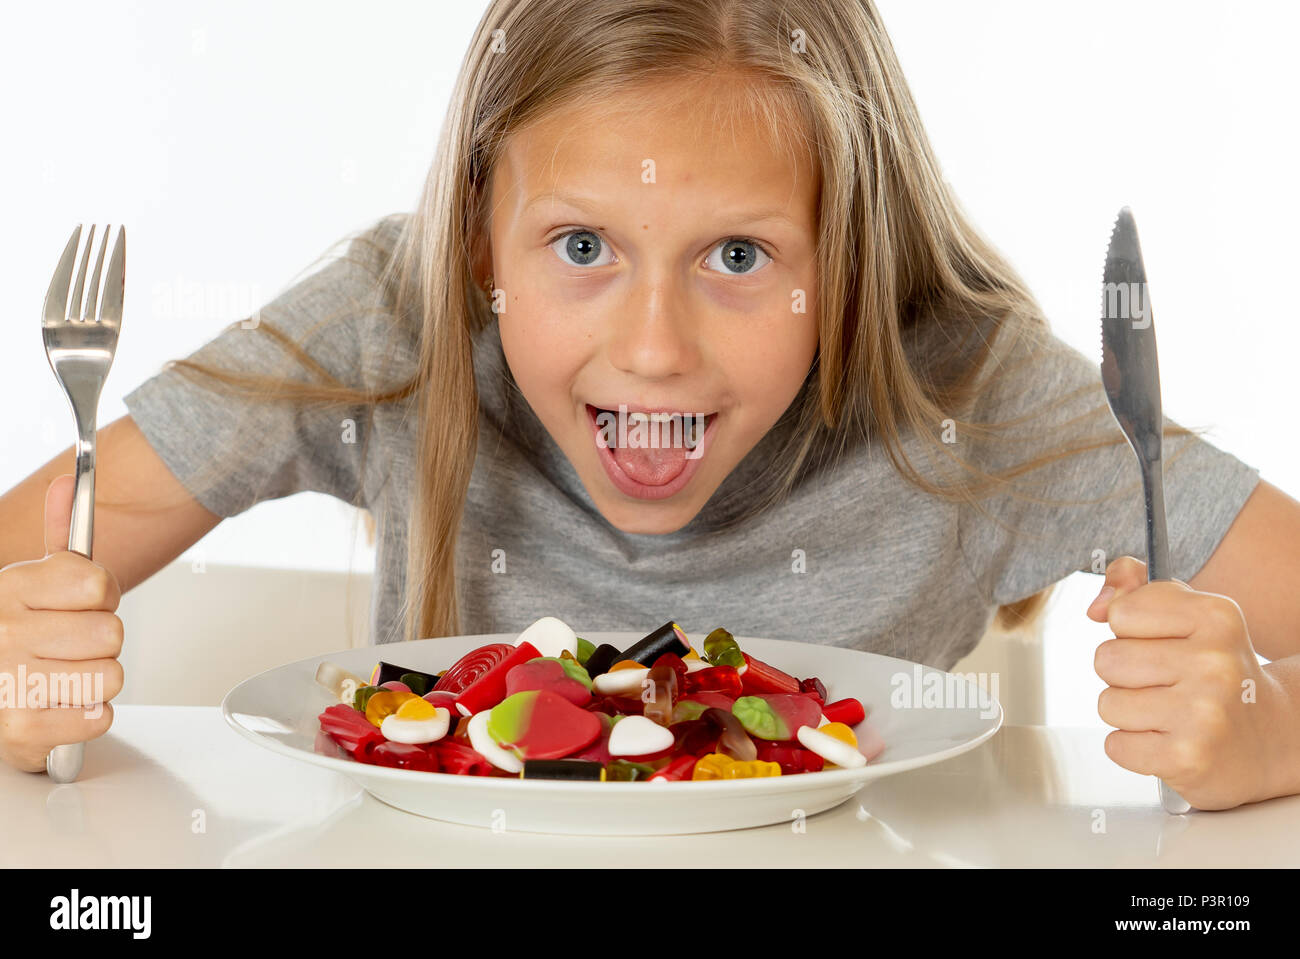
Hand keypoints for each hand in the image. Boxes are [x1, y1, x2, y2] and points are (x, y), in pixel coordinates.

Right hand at [0, 475, 122, 771]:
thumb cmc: (15, 636)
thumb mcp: (32, 581)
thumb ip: (59, 533)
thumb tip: (68, 482)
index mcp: (12, 588)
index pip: (97, 584)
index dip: (103, 596)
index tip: (84, 602)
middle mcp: (6, 632)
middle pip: (111, 634)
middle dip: (101, 642)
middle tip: (70, 645)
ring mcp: (10, 681)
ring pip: (110, 676)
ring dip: (96, 680)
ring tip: (64, 675)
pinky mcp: (20, 728)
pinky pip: (97, 717)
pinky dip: (86, 715)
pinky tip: (60, 704)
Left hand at [1087, 555, 1286, 808]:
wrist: (1268, 736)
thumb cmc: (1215, 673)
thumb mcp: (1189, 617)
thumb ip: (1135, 591)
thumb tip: (1097, 604)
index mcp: (1216, 618)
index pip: (1122, 611)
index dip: (1129, 630)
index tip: (1161, 643)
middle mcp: (1214, 664)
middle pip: (1106, 659)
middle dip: (1124, 674)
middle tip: (1164, 684)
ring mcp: (1203, 713)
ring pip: (1107, 703)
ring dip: (1128, 713)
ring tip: (1167, 712)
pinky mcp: (1187, 757)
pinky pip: (1116, 746)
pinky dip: (1133, 748)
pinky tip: (1167, 740)